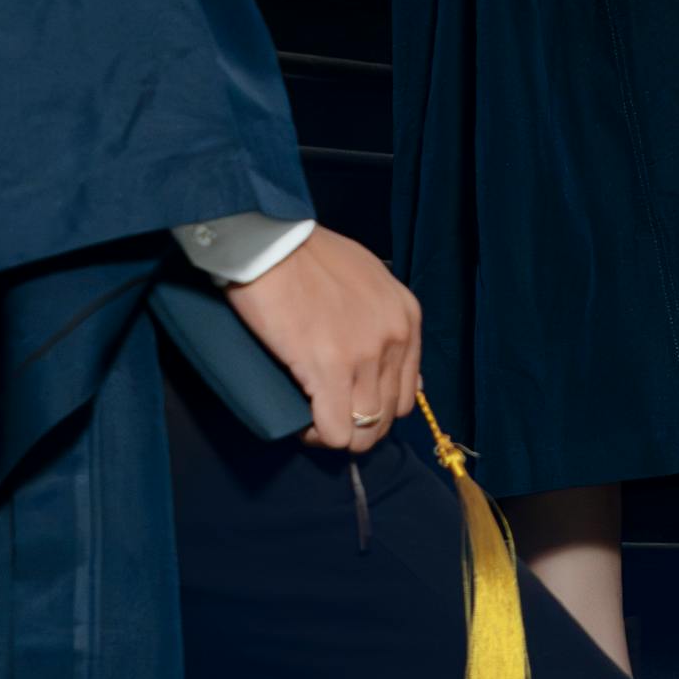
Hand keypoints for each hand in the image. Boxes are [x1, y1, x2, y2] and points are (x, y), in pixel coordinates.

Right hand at [221, 228, 426, 452]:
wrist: (271, 243)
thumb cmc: (309, 256)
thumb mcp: (370, 280)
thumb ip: (386, 319)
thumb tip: (395, 365)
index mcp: (407, 317)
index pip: (406, 393)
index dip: (374, 407)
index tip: (344, 401)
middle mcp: (395, 338)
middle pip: (387, 417)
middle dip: (357, 425)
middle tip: (324, 415)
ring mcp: (365, 355)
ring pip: (364, 432)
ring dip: (335, 433)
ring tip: (310, 418)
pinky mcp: (329, 367)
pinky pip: (335, 431)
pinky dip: (317, 435)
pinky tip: (301, 423)